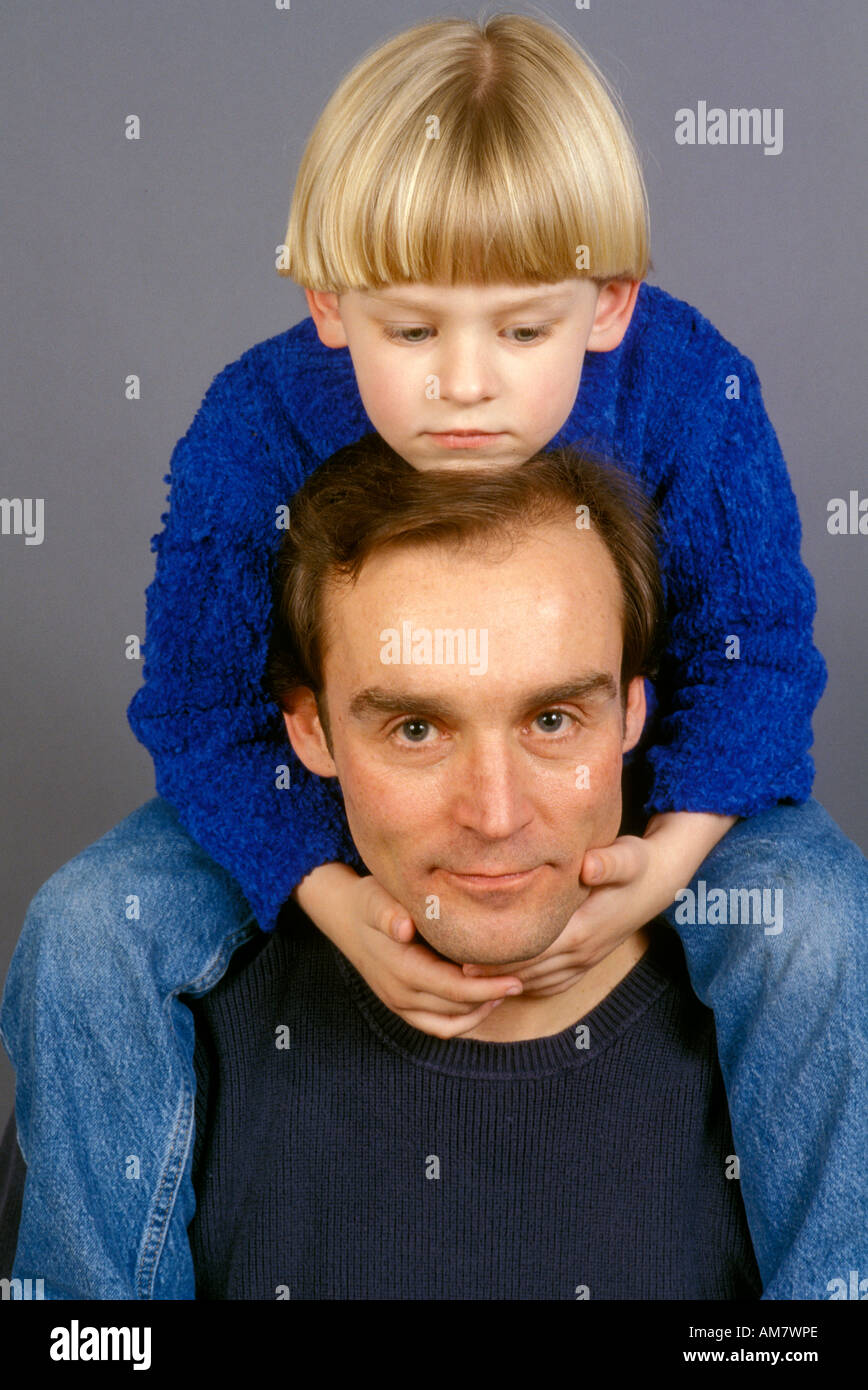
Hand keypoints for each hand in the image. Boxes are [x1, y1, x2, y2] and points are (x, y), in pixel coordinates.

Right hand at [292, 862, 522, 1037]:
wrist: (346, 918)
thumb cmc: (370, 901)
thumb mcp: (375, 898)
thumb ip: (389, 911)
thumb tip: (404, 927)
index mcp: (401, 968)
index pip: (453, 988)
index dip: (487, 988)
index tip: (517, 978)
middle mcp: (400, 993)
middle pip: (457, 1008)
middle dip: (491, 997)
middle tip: (521, 980)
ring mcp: (400, 1005)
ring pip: (450, 1024)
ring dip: (479, 1011)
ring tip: (504, 990)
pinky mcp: (403, 1009)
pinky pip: (438, 1027)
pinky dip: (463, 1020)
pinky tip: (484, 1000)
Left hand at [462, 835, 660, 995]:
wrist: (659, 883)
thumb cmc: (637, 865)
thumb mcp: (628, 857)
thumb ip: (608, 862)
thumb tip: (589, 865)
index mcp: (583, 929)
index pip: (532, 951)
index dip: (498, 957)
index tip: (463, 956)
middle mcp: (582, 951)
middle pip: (528, 971)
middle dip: (491, 974)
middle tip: (450, 971)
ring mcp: (586, 960)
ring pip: (538, 981)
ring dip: (505, 982)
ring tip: (467, 979)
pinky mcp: (587, 961)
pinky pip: (552, 983)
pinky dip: (526, 985)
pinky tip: (503, 980)